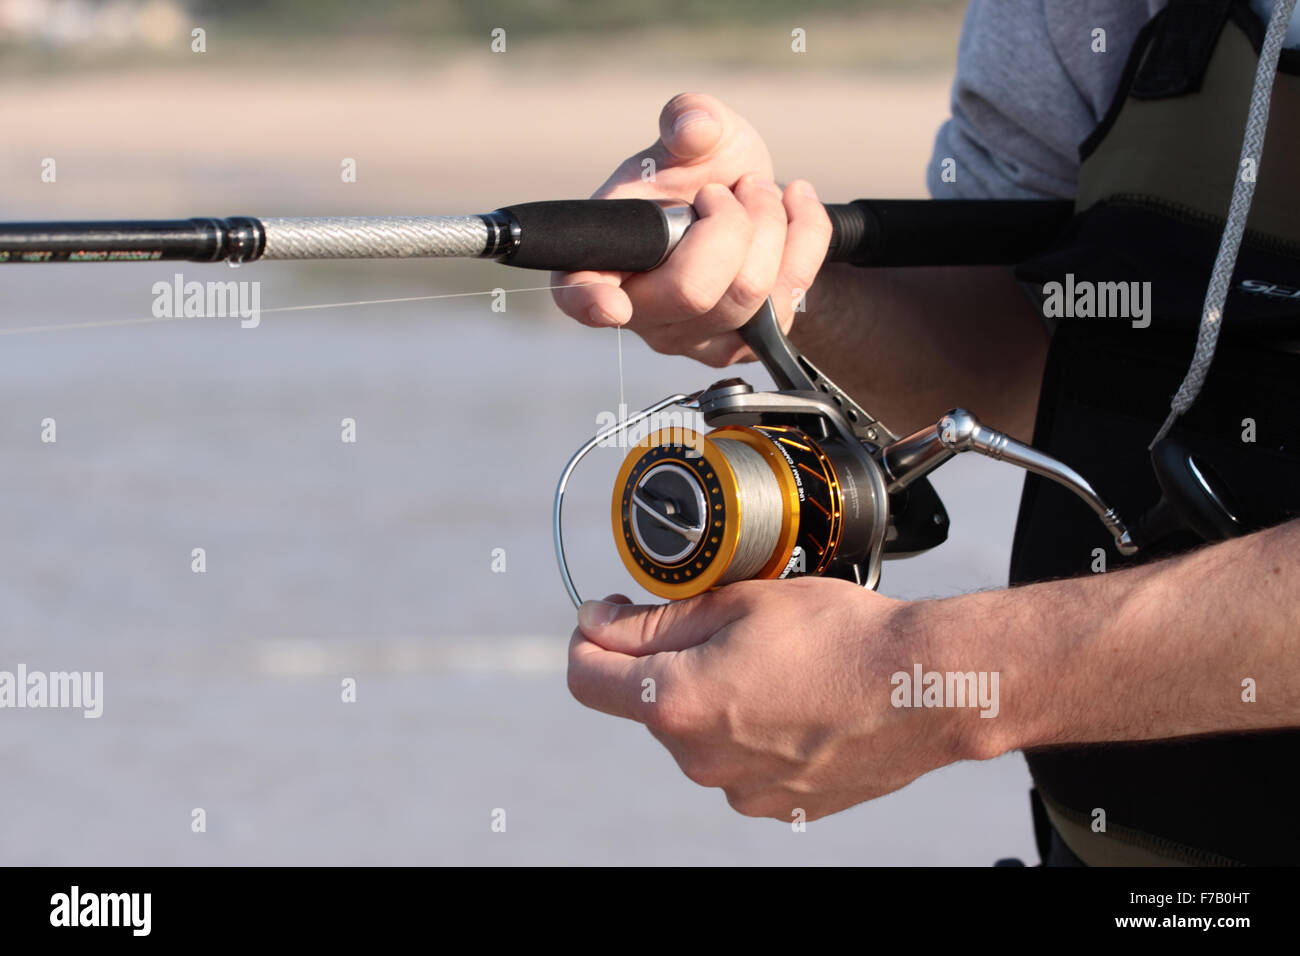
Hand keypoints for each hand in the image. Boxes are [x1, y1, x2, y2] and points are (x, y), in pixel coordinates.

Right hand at [551, 92, 831, 367]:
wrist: (748, 205)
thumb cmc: (700, 172)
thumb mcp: (691, 133)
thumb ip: (688, 118)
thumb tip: (693, 126)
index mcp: (603, 260)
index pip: (580, 294)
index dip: (590, 302)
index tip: (609, 303)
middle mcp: (642, 311)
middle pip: (694, 291)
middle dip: (732, 223)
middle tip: (731, 189)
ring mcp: (692, 338)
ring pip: (749, 294)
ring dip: (770, 224)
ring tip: (758, 191)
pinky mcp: (742, 347)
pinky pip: (789, 298)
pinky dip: (806, 238)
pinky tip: (794, 205)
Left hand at [567, 578, 1006, 820]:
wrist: (926, 687)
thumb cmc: (839, 634)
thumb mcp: (736, 602)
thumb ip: (654, 620)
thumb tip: (599, 624)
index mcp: (676, 701)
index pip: (587, 676)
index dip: (592, 636)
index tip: (613, 615)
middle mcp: (697, 758)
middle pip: (648, 702)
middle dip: (669, 662)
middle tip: (727, 627)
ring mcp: (738, 789)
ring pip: (697, 732)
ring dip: (714, 697)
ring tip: (776, 665)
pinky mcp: (776, 804)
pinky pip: (739, 762)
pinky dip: (751, 730)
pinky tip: (795, 701)